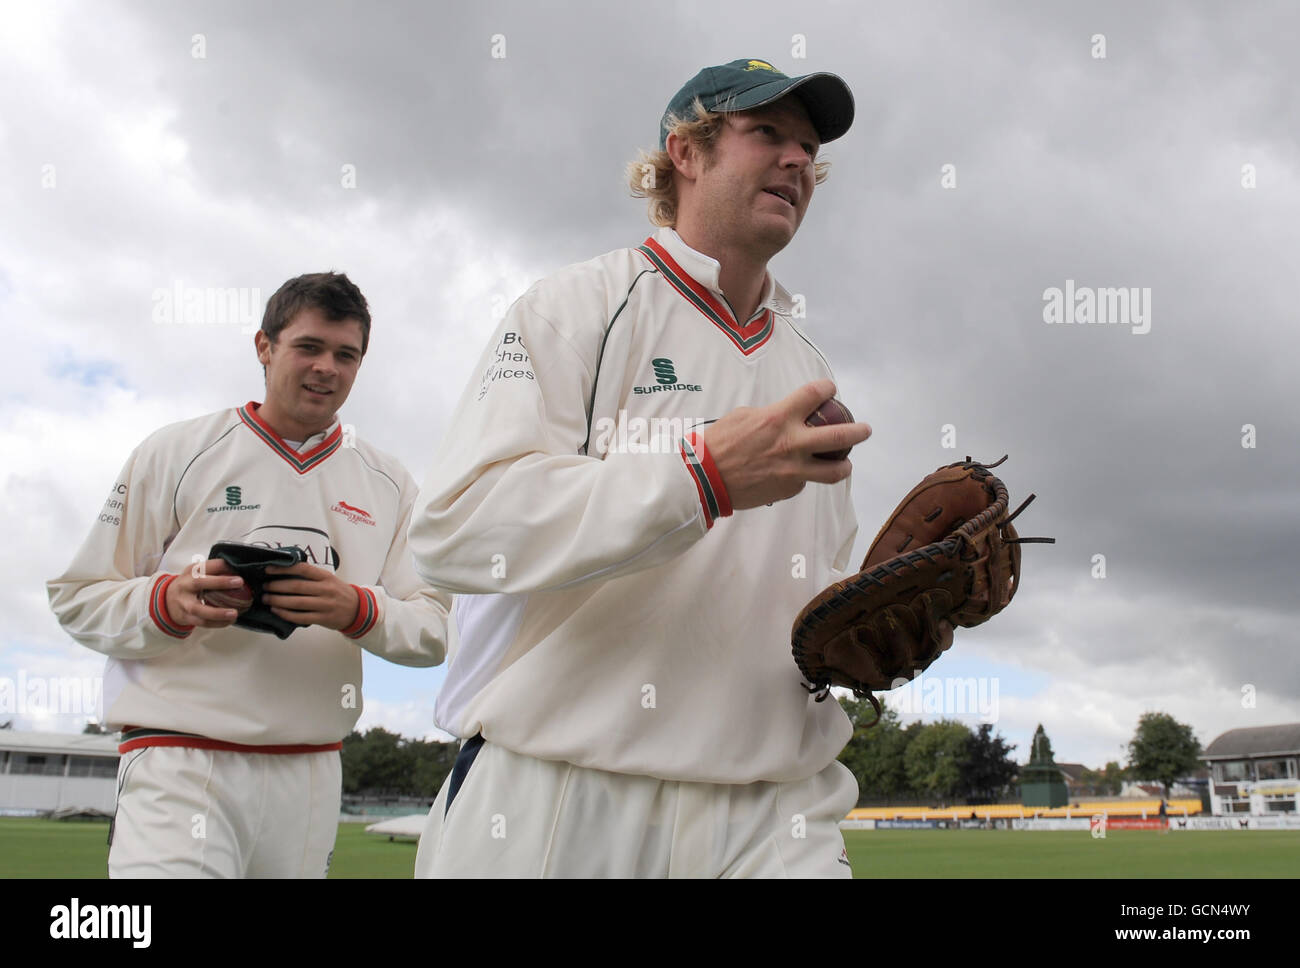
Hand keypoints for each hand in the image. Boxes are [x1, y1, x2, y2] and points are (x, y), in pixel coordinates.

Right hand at [165, 558, 245, 628]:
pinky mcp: (186, 617)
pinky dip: (217, 623)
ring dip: (218, 613)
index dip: (222, 565)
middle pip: (199, 583)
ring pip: (199, 609)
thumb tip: (239, 570)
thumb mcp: (197, 573)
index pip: (206, 565)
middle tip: (239, 582)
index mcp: (190, 572)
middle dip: (220, 582)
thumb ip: (214, 571)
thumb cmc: (189, 585)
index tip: (238, 568)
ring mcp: (184, 603)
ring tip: (234, 613)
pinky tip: (229, 621)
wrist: (167, 601)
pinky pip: (202, 623)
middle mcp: (185, 586)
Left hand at [262, 562, 360, 630]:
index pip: (303, 569)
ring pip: (297, 603)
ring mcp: (325, 605)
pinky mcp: (323, 619)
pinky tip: (277, 611)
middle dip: (277, 586)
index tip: (269, 569)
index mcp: (326, 577)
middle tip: (265, 586)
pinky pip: (300, 617)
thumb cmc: (339, 592)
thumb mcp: (329, 580)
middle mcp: (326, 590)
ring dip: (278, 600)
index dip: (284, 568)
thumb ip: (311, 577)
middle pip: (297, 587)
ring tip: (267, 598)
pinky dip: (286, 614)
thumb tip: (285, 573)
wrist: (358, 609)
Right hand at [700, 380, 871, 510]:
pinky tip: (795, 475)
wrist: (704, 477)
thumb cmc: (718, 443)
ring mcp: (793, 470)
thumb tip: (783, 419)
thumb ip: (771, 416)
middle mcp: (792, 443)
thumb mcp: (743, 417)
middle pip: (840, 436)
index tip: (830, 390)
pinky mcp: (788, 489)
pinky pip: (803, 482)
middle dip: (858, 431)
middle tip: (865, 430)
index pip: (815, 395)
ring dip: (844, 465)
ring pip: (834, 471)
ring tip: (846, 464)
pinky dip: (803, 477)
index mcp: (779, 417)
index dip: (827, 389)